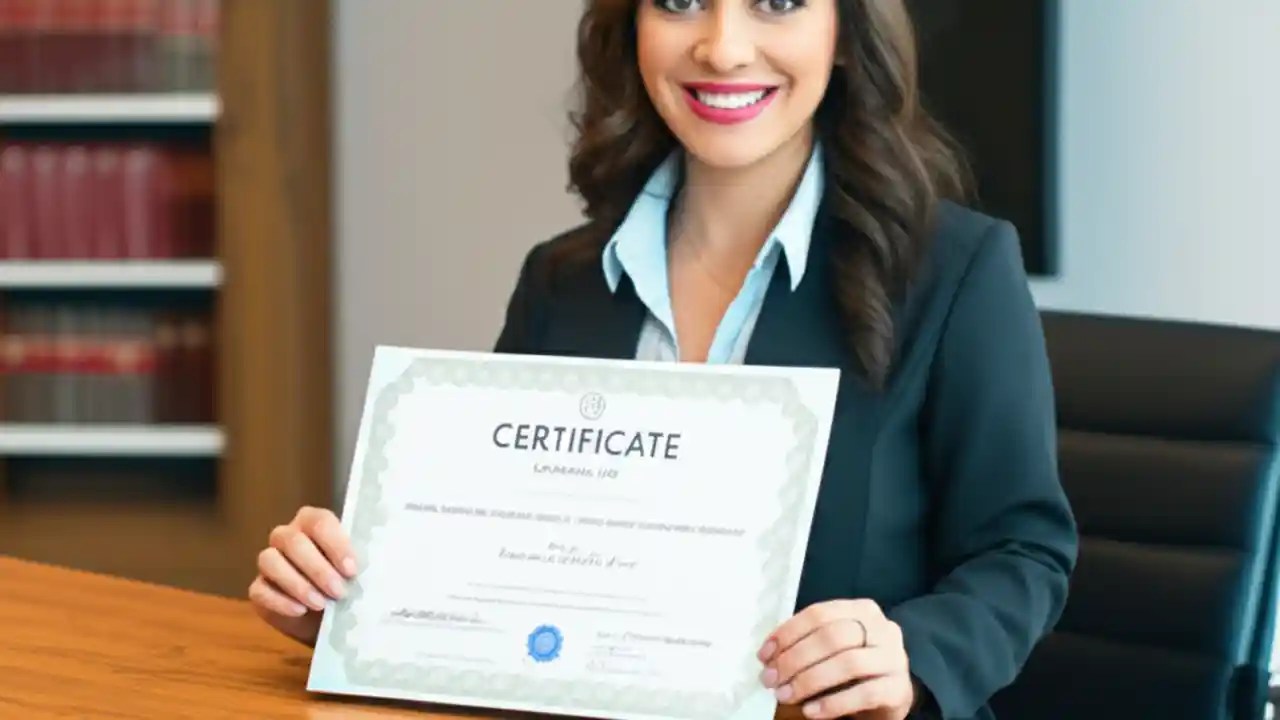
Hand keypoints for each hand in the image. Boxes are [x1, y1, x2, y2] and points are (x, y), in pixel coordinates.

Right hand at [247, 506, 357, 646]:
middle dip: (317, 568)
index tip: (352, 570)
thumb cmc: (350, 586)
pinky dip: (279, 600)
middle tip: (339, 591)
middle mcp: (288, 536)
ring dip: (297, 583)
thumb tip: (387, 562)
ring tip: (321, 603)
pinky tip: (300, 611)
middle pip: (293, 541)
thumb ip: (366, 561)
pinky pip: (259, 589)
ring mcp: (270, 561)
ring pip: (270, 560)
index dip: (335, 544)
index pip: (319, 521)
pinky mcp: (259, 588)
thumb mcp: (361, 572)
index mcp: (315, 524)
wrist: (333, 620)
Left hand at [758, 599, 914, 719]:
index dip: (787, 634)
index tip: (764, 656)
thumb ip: (805, 644)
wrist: (891, 694)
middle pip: (833, 637)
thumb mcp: (831, 648)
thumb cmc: (853, 668)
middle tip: (771, 679)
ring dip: (809, 680)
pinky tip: (811, 711)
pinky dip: (833, 703)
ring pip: (848, 663)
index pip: (819, 614)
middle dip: (795, 659)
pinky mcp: (899, 688)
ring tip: (785, 695)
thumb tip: (768, 657)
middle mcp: (882, 628)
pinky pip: (864, 694)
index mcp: (861, 610)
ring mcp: (894, 657)